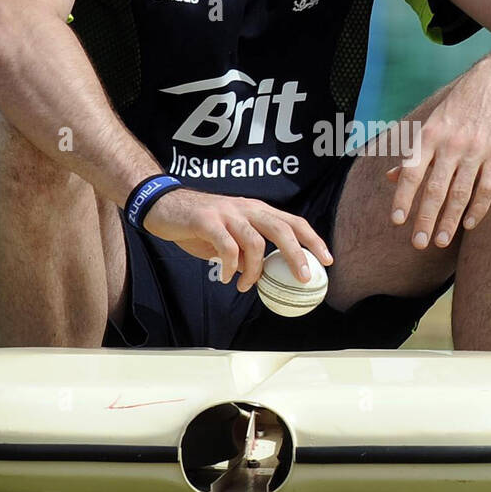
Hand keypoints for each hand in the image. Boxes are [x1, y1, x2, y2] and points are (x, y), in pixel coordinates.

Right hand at [143, 190, 332, 292]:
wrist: (162, 205)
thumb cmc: (197, 224)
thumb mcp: (228, 238)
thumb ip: (245, 253)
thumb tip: (259, 275)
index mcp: (256, 211)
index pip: (293, 222)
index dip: (313, 240)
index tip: (327, 260)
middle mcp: (247, 208)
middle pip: (282, 229)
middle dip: (297, 255)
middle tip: (303, 278)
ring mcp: (227, 213)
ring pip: (255, 241)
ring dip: (254, 270)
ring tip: (245, 286)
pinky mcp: (207, 220)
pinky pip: (226, 246)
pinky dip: (229, 266)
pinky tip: (226, 278)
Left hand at [386, 67, 490, 247]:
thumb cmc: (459, 108)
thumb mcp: (432, 124)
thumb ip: (414, 153)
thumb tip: (391, 178)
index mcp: (430, 135)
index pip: (412, 171)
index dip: (403, 197)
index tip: (397, 221)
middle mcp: (451, 143)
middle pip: (436, 188)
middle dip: (426, 218)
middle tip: (418, 243)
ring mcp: (476, 150)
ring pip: (461, 192)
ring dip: (450, 220)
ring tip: (441, 241)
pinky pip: (487, 187)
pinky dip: (478, 207)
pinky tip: (469, 224)